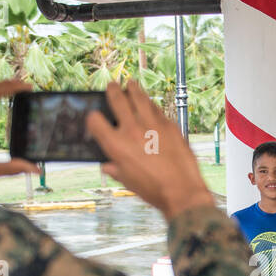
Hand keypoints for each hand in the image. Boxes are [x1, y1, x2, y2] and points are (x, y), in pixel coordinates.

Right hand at [87, 80, 216, 219]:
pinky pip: (157, 109)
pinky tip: (150, 103)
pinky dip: (151, 104)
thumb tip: (107, 165)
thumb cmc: (153, 190)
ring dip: (133, 89)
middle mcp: (132, 130)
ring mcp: (152, 125)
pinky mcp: (170, 125)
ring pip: (140, 98)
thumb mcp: (127, 182)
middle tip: (112, 86)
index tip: (95, 118)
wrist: (182, 191)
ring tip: (131, 84)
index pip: (95, 120)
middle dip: (113, 90)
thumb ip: (115, 169)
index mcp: (116, 145)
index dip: (92, 118)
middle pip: (118, 100)